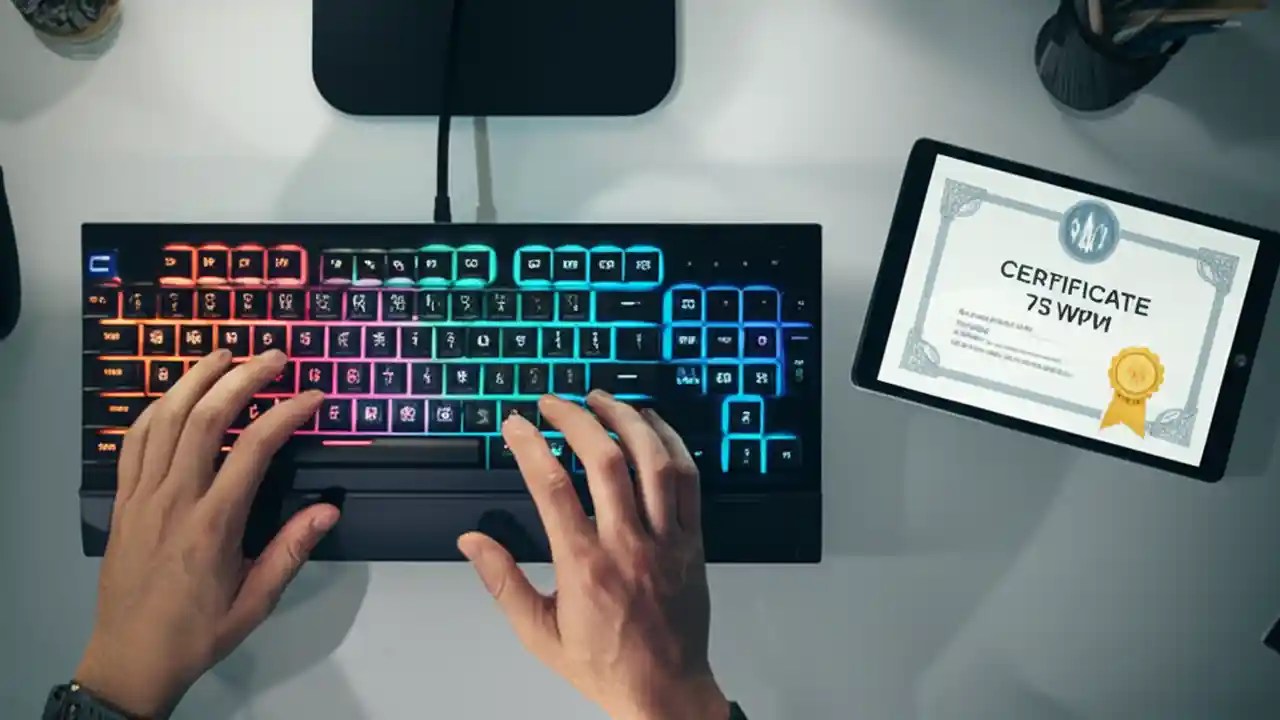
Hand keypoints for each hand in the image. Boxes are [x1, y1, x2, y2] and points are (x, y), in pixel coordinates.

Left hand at [75, 350, 338, 717]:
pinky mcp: (123, 501)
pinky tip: (175, 395)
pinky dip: (156, 409)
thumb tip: (328, 509)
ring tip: (224, 354)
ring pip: (166, 419)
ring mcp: (143, 496)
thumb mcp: (256, 600)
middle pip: (207, 418)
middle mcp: (175, 500)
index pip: (254, 449)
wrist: (131, 658)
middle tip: (273, 357)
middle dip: (243, 378)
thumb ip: (291, 550)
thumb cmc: (198, 632)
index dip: (287, 414)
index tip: (312, 397)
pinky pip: (134, 441)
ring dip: (196, 379)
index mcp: (214, 523)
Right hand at [459, 392, 728, 719]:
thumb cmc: (605, 665)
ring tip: (602, 399)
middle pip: (604, 460)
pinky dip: (671, 443)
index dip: (530, 445)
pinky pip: (688, 480)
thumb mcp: (539, 634)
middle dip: (575, 419)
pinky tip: (652, 425)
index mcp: (584, 566)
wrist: (665, 691)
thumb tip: (471, 543)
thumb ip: (503, 584)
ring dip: (626, 420)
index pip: (551, 487)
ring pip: (651, 461)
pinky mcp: (692, 541)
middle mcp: (627, 545)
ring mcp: (665, 540)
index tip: (516, 424)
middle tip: (555, 402)